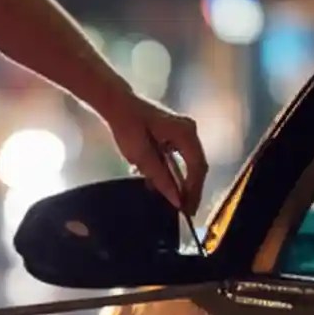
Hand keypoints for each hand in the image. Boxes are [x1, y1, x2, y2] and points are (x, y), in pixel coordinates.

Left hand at [99, 92, 206, 214]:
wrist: (116, 104)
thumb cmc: (127, 125)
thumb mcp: (141, 155)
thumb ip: (160, 177)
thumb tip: (176, 199)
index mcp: (185, 132)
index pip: (198, 166)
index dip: (193, 189)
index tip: (188, 208)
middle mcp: (189, 130)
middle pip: (197, 165)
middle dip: (190, 189)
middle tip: (185, 210)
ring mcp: (183, 132)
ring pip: (188, 163)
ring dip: (180, 182)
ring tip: (175, 202)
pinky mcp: (173, 135)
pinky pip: (179, 157)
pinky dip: (172, 172)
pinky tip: (162, 184)